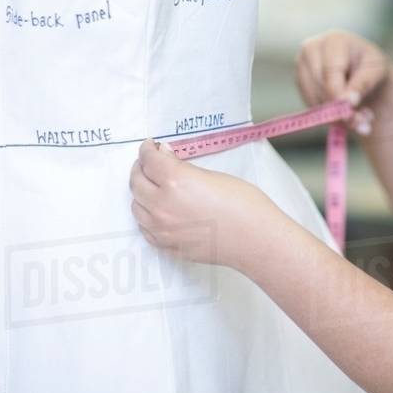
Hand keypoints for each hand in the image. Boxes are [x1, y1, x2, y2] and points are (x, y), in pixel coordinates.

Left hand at [129, 137, 278, 270]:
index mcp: (176, 181)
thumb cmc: (245, 206)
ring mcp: (163, 229)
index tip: (151, 146)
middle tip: (149, 162)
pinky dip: (147, 216)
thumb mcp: (214, 175)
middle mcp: (163, 205)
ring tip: (153, 185)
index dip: (148, 149)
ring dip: (141, 192)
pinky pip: (145, 228)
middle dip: (141, 168)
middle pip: (136, 182)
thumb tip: (167, 158)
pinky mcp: (168, 246)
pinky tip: (157, 210)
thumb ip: (185, 168)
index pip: (149, 160)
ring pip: (136, 206)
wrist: (257, 239)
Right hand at [295, 29, 391, 136]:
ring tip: (359, 119)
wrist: (363, 72)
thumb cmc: (371, 67)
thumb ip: (362, 84)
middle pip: (320, 86)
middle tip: (361, 123)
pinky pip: (311, 106)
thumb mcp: (376, 72)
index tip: (350, 113)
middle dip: (340, 109)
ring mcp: (302, 65)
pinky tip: (345, 115)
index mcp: (334, 40)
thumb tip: (348, 101)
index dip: (339, 94)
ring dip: (336, 116)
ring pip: (314, 99)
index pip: (331, 71)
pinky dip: (328, 116)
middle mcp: (312, 49)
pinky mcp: (300, 83)